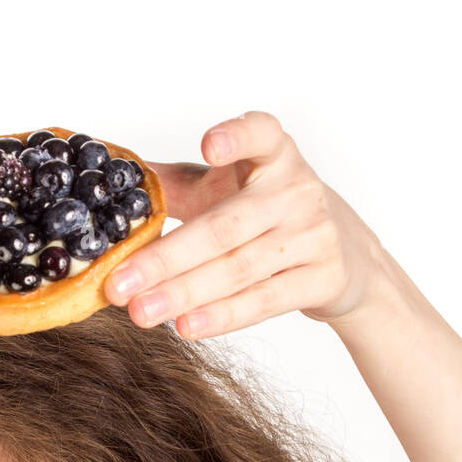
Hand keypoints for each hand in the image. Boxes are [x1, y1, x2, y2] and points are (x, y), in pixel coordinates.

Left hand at [104, 111, 386, 335]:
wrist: (345, 255)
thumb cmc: (269, 214)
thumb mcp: (229, 189)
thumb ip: (176, 187)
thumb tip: (116, 184)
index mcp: (274, 155)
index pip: (262, 134)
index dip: (237, 136)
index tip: (209, 146)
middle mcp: (298, 190)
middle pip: (225, 227)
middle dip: (167, 259)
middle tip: (118, 285)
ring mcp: (315, 235)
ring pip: (240, 269)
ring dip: (184, 294)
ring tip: (140, 313)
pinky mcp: (324, 277)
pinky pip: (265, 300)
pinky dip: (223, 316)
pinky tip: (187, 326)